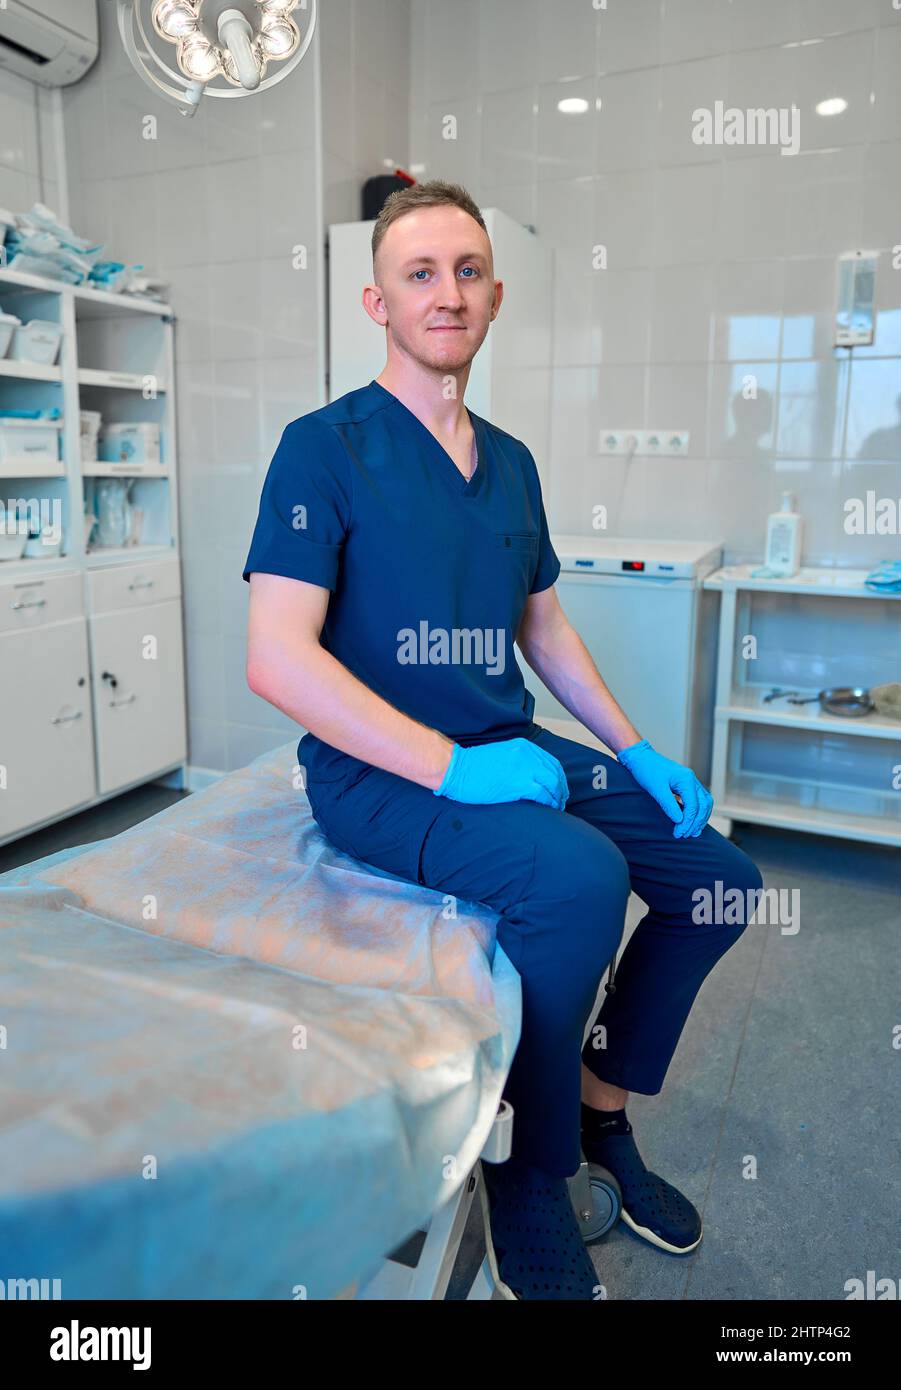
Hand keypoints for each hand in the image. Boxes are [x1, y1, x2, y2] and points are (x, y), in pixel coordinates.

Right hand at [435, 737, 568, 808]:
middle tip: (561, 801)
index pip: (552, 762)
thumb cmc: (473, 766)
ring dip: (557, 798)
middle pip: (555, 774)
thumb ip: (519, 761)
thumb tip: (533, 776)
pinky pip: (543, 795)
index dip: (559, 777)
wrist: (456, 769)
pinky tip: (548, 809)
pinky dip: (549, 803)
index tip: (559, 788)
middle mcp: (527, 755)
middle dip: (561, 789)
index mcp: (524, 747)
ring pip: (552, 785)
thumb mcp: (502, 754)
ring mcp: (524, 769)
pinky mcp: (518, 784)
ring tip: (556, 807)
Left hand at [616, 738, 712, 836]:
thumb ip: (669, 805)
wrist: (641, 757)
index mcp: (687, 780)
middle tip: (685, 835)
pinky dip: (697, 812)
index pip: (693, 806)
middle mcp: (692, 780)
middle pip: (703, 805)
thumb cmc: (647, 770)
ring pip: (704, 803)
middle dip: (696, 822)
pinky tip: (692, 821)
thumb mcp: (656, 789)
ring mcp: (691, 781)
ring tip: (692, 832)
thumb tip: (680, 820)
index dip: (687, 822)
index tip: (679, 833)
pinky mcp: (686, 784)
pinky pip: (698, 800)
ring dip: (700, 818)